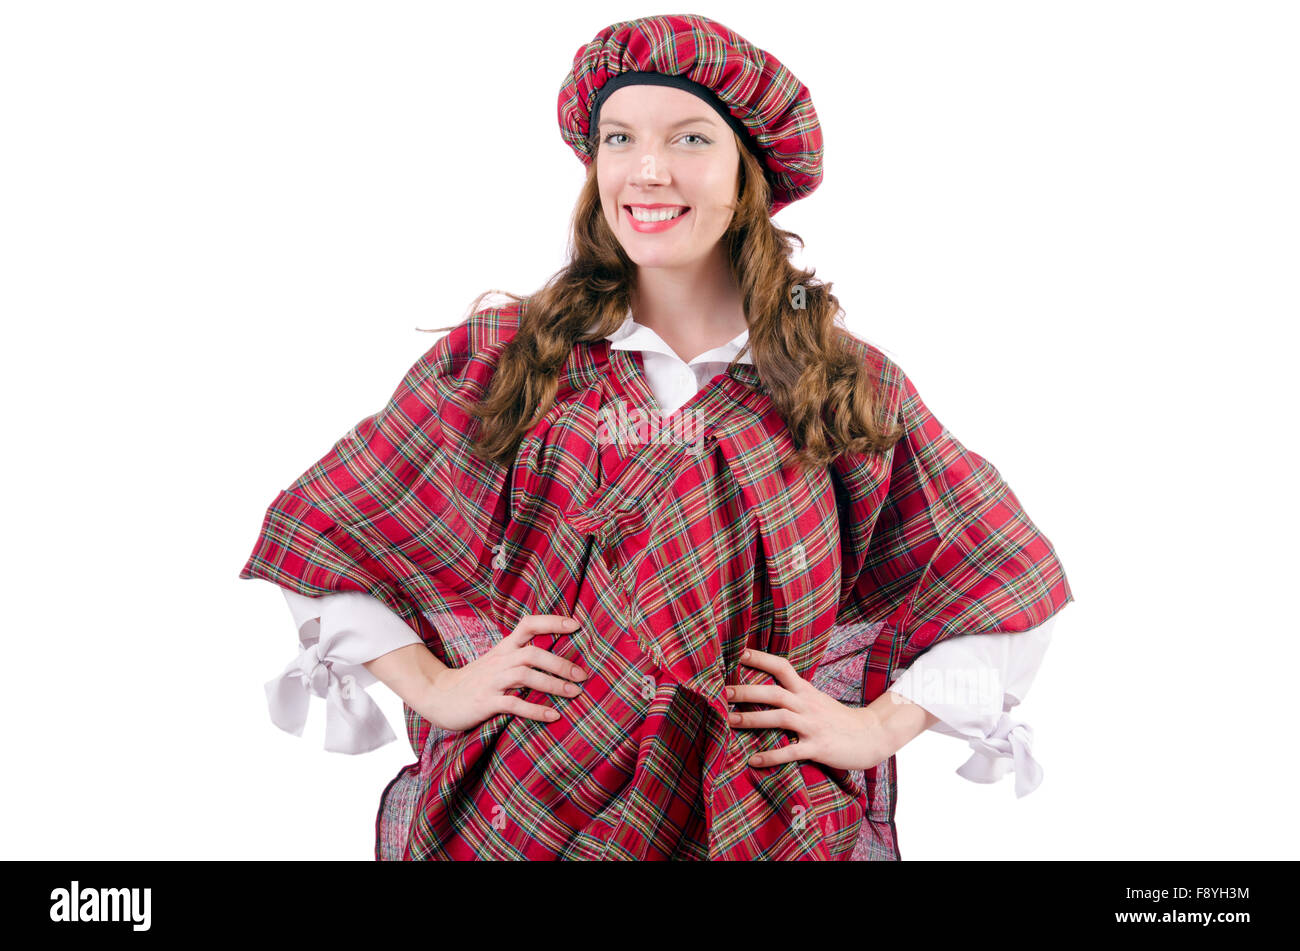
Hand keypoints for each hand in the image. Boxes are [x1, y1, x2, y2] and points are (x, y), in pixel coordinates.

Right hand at [425, 615, 587, 731]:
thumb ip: (520, 656)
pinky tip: (554, 716)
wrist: (438, 696)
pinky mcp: (486, 702)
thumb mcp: (497, 661)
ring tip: (575, 693)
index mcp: (504, 647)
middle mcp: (500, 660)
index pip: (529, 624)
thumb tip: (555, 657)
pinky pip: (514, 704)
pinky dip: (536, 710)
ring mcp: (492, 681)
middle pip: (533, 653)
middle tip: (582, 674)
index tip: (577, 625)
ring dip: (554, 685)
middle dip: (561, 663)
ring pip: (526, 676)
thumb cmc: (475, 680)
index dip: (552, 621)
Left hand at [726, 648, 880, 770]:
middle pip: (774, 692)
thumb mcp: (815, 699)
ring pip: (779, 718)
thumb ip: (794, 693)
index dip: (762, 659)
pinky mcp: (818, 747)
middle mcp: (807, 705)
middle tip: (724, 693)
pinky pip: (791, 751)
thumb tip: (764, 688)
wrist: (871, 735)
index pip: (782, 667)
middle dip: (747, 692)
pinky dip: (771, 756)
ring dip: (752, 719)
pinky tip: (753, 760)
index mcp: (806, 691)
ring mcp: (813, 726)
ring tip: (729, 722)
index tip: (740, 653)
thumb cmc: (837, 718)